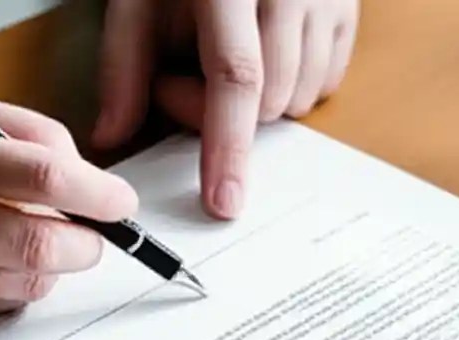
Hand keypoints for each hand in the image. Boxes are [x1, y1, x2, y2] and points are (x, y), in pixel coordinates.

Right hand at [0, 95, 137, 313]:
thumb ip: (22, 135)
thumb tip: (87, 180)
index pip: (38, 174)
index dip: (95, 193)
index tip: (120, 201)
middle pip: (33, 243)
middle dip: (83, 245)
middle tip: (94, 235)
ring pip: (16, 285)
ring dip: (52, 270)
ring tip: (48, 243)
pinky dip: (15, 288)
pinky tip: (6, 262)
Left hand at [92, 0, 359, 219]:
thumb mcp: (138, 0)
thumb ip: (123, 66)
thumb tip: (111, 137)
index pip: (237, 78)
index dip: (228, 145)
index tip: (222, 201)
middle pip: (270, 100)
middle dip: (221, 115)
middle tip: (179, 78)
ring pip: (300, 99)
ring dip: (258, 105)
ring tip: (222, 59)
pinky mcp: (348, 10)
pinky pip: (326, 83)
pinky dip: (293, 87)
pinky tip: (264, 55)